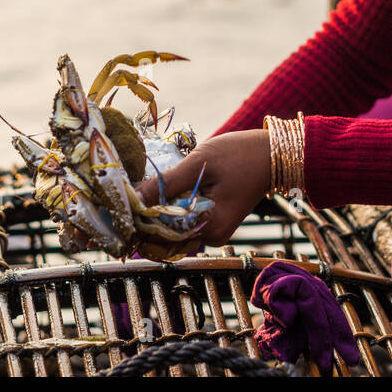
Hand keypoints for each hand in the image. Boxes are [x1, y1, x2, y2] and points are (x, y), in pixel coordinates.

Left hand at [134, 129, 271, 246]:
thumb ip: (165, 183)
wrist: (272, 153)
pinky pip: (184, 220)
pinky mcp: (213, 221)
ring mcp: (213, 231)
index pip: (160, 235)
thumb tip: (132, 199)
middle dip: (145, 215)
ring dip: (157, 211)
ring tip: (142, 190)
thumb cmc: (239, 154)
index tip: (119, 203)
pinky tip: (162, 190)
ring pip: (172, 227)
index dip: (137, 220)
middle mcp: (211, 237)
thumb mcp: (199, 164)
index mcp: (209, 229)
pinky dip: (171, 208)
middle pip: (165, 234)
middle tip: (127, 194)